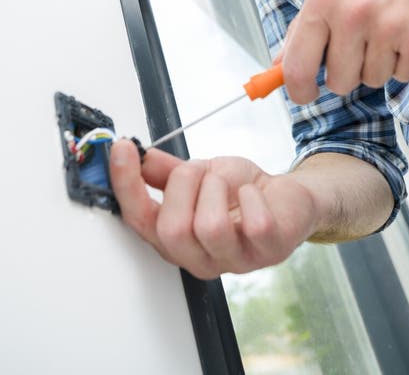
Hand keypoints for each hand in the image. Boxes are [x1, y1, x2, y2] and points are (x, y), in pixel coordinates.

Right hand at [110, 141, 317, 278]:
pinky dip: (251, 195)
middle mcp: (200, 258)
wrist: (287, 198)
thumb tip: (134, 154)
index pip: (139, 219)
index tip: (122, 148)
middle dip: (183, 185)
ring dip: (216, 188)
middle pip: (171, 231)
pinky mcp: (269, 251)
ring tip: (225, 183)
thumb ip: (164, 171)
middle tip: (199, 170)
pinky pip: (254, 223)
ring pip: (210, 228)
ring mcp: (235, 260)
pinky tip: (252, 193)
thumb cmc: (240, 191)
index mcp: (176, 240)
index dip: (126, 184)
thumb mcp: (199, 175)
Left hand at [280, 0, 408, 102]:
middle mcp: (354, 14)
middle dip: (348, 72)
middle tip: (363, 44)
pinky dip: (407, 61)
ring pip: (372, 80)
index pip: (298, 65)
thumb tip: (279, 65)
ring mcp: (390, 29)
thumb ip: (305, 27)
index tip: (304, 94)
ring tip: (391, 28)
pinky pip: (403, 77)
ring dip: (381, 63)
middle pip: (338, 81)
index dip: (298, 89)